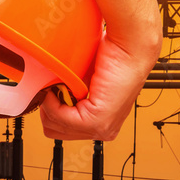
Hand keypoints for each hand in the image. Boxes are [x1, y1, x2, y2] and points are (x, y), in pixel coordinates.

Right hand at [38, 0, 160, 140]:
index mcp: (119, 56)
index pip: (100, 96)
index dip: (73, 101)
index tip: (48, 91)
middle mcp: (127, 76)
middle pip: (98, 120)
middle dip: (67, 118)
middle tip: (44, 100)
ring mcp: (126, 88)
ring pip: (94, 127)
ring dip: (64, 121)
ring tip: (47, 102)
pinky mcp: (119, 95)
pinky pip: (92, 125)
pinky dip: (67, 120)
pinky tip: (53, 101)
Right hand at [38, 32, 156, 140]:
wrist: (131, 48)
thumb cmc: (115, 56)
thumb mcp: (87, 79)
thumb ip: (72, 90)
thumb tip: (48, 87)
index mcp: (103, 121)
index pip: (63, 130)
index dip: (52, 110)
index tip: (49, 93)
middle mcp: (104, 129)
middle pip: (56, 131)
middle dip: (49, 109)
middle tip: (52, 89)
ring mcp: (101, 128)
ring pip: (55, 126)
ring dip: (51, 104)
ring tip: (57, 86)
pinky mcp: (96, 120)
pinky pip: (60, 118)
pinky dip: (53, 103)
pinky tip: (58, 88)